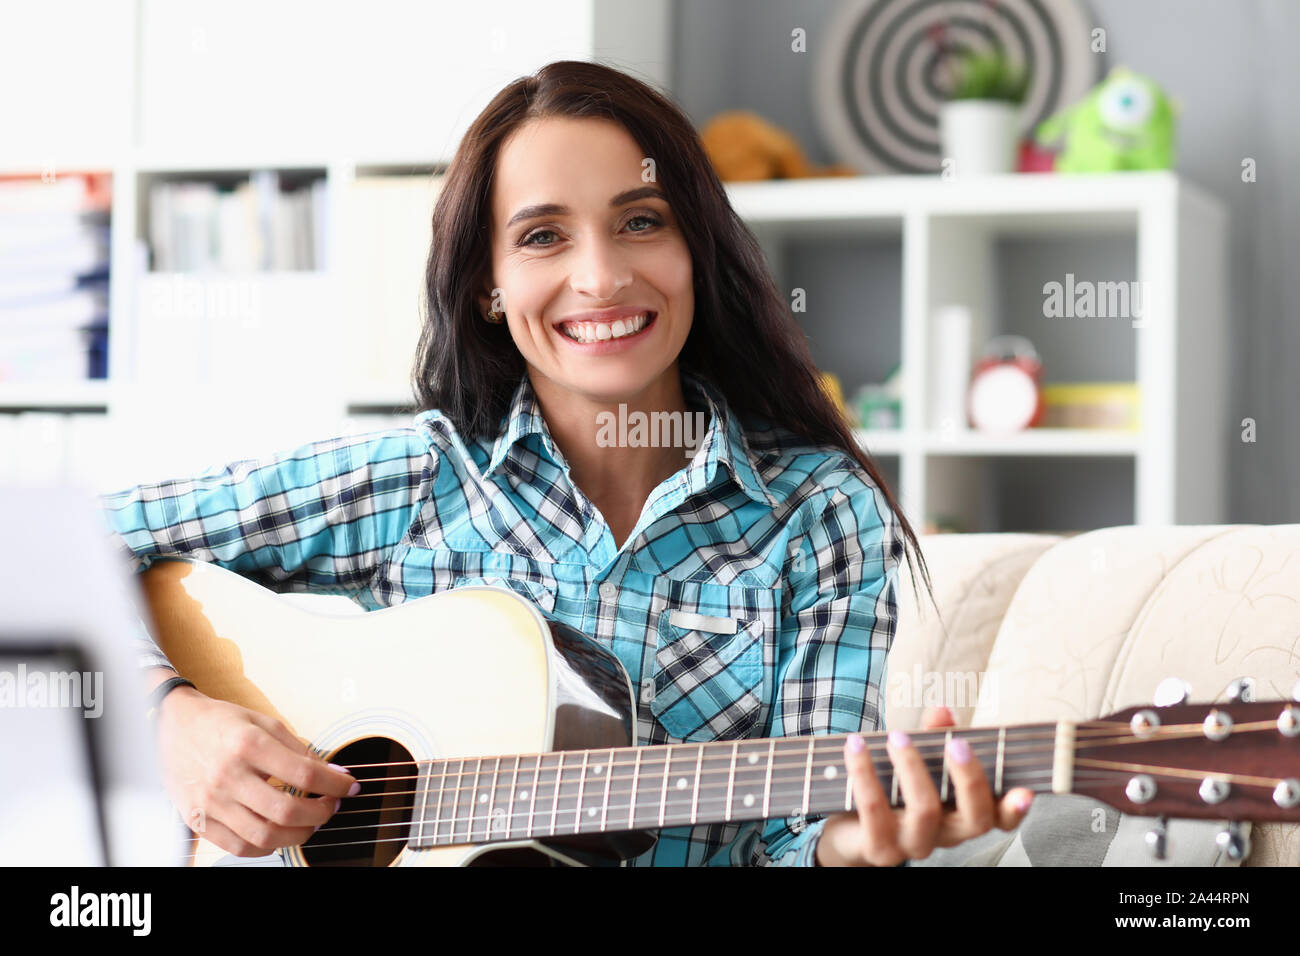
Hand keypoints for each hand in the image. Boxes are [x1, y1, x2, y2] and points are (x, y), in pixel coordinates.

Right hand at [155, 684, 358, 857]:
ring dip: (297, 835)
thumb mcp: (263, 722)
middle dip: (320, 813)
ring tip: (310, 824)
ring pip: (263, 836)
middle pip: (286, 810)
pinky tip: (278, 835)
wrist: (173, 724)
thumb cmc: (221, 722)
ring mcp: (211, 801)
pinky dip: (264, 848)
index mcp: (248, 745)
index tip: (349, 787)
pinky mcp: (198, 819)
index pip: (304, 773)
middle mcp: (228, 775)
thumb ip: (298, 749)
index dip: (334, 784)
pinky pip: (237, 846)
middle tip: (330, 807)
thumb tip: (332, 773)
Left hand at [815, 706, 1033, 866]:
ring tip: (896, 736)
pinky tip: (855, 746)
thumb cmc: (896, 787)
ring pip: (925, 811)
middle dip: (969, 779)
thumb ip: (934, 735)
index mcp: (965, 814)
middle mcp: (948, 835)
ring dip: (912, 768)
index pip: (1000, 819)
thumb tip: (942, 710)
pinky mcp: (880, 848)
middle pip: (974, 818)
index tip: (1025, 791)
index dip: (1015, 809)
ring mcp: (915, 845)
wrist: (852, 829)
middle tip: (957, 744)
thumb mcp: (919, 758)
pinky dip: (865, 773)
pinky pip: (875, 810)